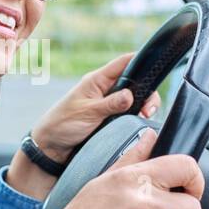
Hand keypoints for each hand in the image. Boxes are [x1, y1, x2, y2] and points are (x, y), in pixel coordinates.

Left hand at [29, 52, 160, 163]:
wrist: (51, 148)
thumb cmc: (63, 125)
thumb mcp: (88, 113)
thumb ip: (110, 104)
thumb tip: (131, 95)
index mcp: (97, 80)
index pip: (124, 62)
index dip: (141, 60)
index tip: (157, 66)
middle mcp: (105, 89)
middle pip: (135, 82)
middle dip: (146, 92)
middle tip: (148, 110)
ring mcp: (108, 103)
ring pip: (134, 99)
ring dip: (143, 106)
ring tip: (145, 117)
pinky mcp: (110, 118)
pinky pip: (129, 113)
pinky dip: (137, 117)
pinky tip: (140, 123)